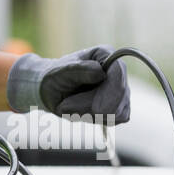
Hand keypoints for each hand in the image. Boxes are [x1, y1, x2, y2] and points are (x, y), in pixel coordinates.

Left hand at [5, 45, 129, 123]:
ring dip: (89, 113)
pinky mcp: (119, 107)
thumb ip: (79, 70)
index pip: (118, 71)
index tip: (96, 110)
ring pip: (116, 112)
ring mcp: (121, 90)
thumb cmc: (56, 77)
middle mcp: (117, 71)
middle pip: (120, 95)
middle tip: (65, 106)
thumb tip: (100, 73)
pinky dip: (93, 119)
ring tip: (69, 105)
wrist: (53, 90)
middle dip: (93, 107)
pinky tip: (79, 111)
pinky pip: (112, 120)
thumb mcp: (60, 72)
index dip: (111, 91)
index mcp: (105, 54)